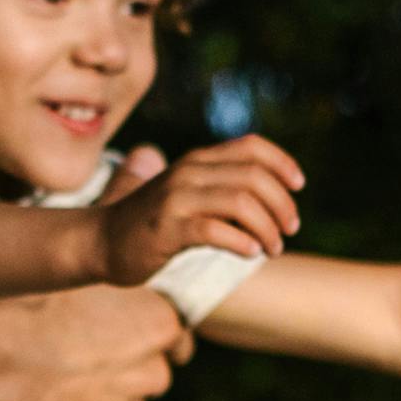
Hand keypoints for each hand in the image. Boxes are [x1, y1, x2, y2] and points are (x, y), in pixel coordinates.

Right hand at [91, 135, 306, 289]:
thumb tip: (273, 196)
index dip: (283, 163)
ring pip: (241, 203)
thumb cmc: (154, 224)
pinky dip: (242, 243)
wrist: (102, 242)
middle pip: (254, 177)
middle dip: (282, 205)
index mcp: (197, 161)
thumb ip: (221, 188)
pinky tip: (250, 254)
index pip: (251, 146)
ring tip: (273, 249)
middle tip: (289, 230)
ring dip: (267, 229)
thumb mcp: (189, 195)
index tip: (299, 187)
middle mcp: (189, 172)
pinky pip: (215, 231)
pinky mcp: (168, 229)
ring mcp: (176, 199)